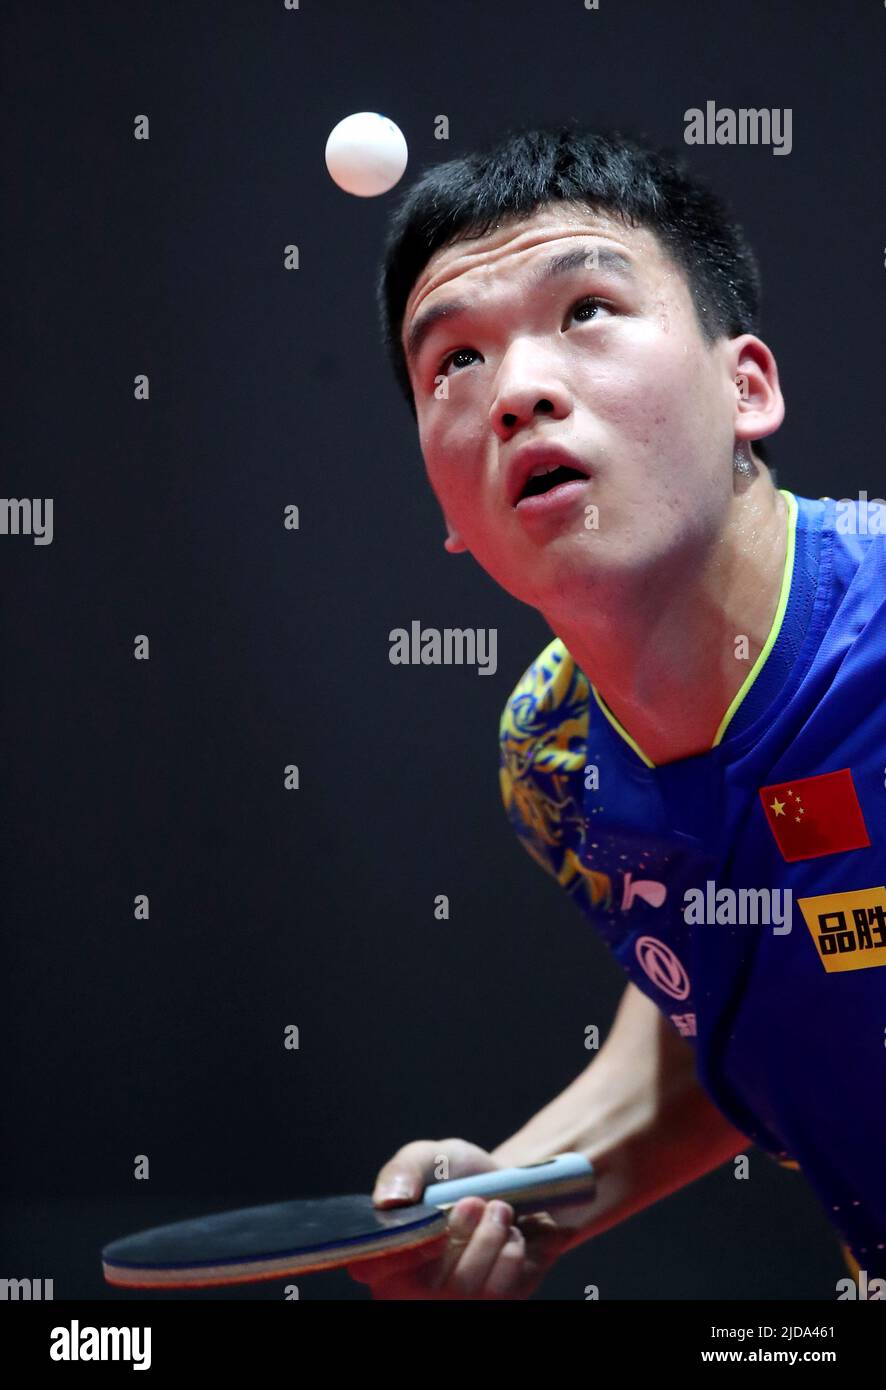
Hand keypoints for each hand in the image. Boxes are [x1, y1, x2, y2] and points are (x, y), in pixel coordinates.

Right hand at [345, 1137, 570, 1299]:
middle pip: (434, 1285)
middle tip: (474, 1201)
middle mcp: (412, 1291)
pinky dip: (513, 1252)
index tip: (436, 1231)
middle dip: (463, 1232)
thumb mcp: (427, 1159)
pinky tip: (509, 1235)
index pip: (373, 1267)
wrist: (505, 1186)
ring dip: (493, 1237)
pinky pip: (506, 1292)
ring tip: (498, 1211)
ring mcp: (455, 1303)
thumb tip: (388, 1200)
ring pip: (473, 1290)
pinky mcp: (494, 1305)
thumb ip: (403, 1170)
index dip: (407, 1252)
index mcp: (384, 1255)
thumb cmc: (454, 1176)